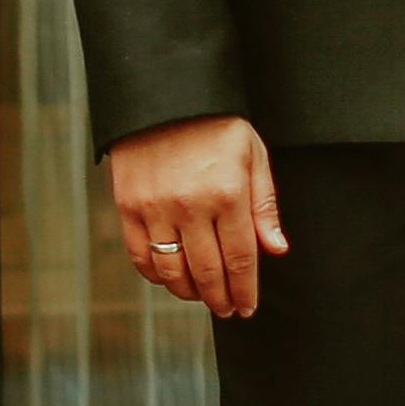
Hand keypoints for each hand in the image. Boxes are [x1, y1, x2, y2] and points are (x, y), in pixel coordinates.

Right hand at [107, 114, 286, 318]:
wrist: (165, 95)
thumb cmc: (216, 124)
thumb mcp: (253, 155)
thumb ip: (265, 205)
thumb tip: (276, 249)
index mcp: (228, 194)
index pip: (240, 259)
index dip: (245, 290)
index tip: (247, 307)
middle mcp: (191, 206)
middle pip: (208, 272)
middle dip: (220, 299)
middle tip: (227, 310)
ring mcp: (156, 208)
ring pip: (172, 271)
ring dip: (189, 292)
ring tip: (201, 295)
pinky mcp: (129, 206)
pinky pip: (141, 255)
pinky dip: (155, 275)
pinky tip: (170, 277)